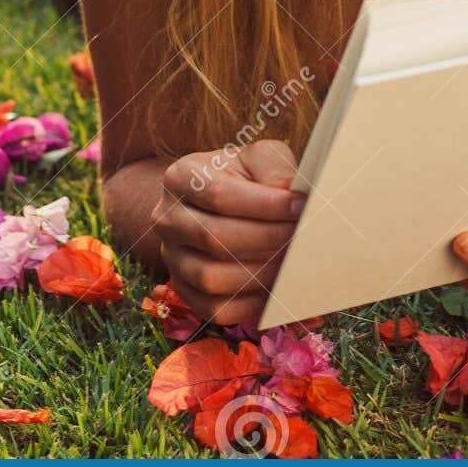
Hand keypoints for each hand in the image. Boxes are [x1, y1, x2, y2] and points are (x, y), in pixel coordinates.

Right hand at [151, 139, 304, 326]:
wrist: (219, 202)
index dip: (263, 203)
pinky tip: (276, 287)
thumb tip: (291, 193)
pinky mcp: (184, 290)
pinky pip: (215, 309)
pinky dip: (250, 304)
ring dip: (260, 274)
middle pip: (213, 238)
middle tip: (300, 236)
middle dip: (266, 239)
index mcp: (181, 176)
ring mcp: (171, 257)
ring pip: (211, 278)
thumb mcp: (258, 157)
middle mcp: (167, 218)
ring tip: (292, 261)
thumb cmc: (244, 176)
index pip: (219, 194)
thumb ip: (274, 167)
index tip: (299, 205)